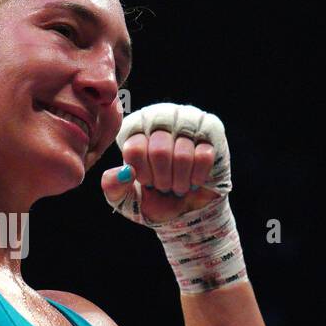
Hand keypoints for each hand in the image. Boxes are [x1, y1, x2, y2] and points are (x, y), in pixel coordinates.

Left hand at [100, 102, 231, 225]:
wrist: (185, 209)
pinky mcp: (211, 130)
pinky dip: (197, 177)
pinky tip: (194, 179)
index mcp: (134, 128)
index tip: (146, 180)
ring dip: (180, 181)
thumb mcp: (125, 198)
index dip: (142, 174)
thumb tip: (124, 172)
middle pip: (160, 151)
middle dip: (162, 179)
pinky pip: (204, 156)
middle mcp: (159, 117)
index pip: (134, 149)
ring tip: (178, 184)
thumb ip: (113, 187)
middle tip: (164, 185)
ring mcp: (187, 119)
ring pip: (183, 155)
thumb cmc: (152, 197)